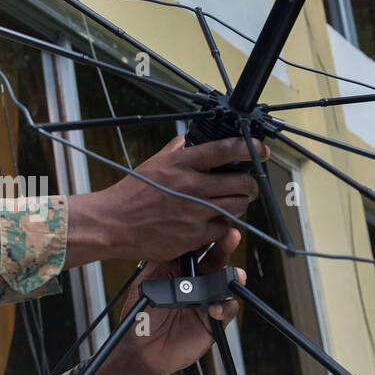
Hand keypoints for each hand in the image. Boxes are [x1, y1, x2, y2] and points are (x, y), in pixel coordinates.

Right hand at [65, 134, 266, 267]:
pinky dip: (221, 225)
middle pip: (240, 182)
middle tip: (247, 185)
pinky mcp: (194, 235)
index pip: (226, 150)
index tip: (261, 150)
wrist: (113, 223)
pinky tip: (212, 221)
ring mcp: (194, 212)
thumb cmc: (131, 193)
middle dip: (249, 184)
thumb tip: (191, 138)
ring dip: (239, 204)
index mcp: (182, 164)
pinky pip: (222, 228)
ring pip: (237, 206)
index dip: (251, 148)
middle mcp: (191, 186)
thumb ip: (177, 149)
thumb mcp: (154, 163)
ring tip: (231, 202)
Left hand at [92, 227, 246, 374]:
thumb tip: (170, 238)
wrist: (140, 349)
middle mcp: (196, 282)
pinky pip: (227, 310)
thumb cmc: (140, 315)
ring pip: (226, 284)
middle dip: (225, 247)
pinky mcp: (213, 321)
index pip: (198, 249)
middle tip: (231, 237)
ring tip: (233, 274)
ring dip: (232, 276)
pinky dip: (225, 307)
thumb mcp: (145, 284)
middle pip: (217, 261)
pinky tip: (214, 308)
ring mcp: (206, 300)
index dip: (205, 237)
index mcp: (180, 270)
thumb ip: (158, 264)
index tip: (212, 224)